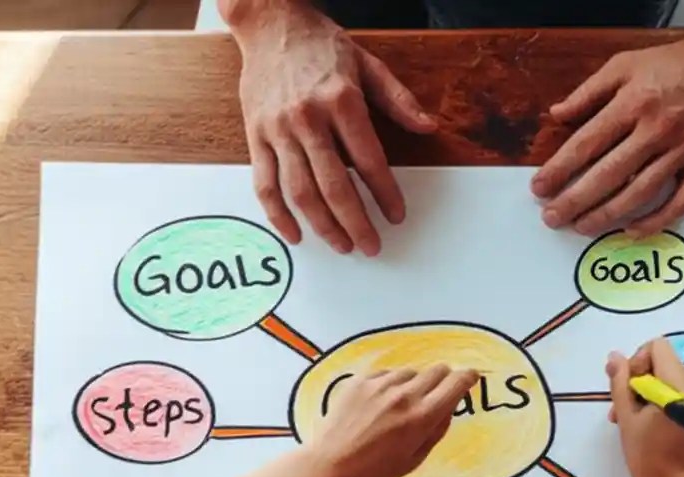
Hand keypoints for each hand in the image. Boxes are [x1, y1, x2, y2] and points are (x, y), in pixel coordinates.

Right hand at [227, 1, 436, 255]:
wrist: (270, 23)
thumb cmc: (320, 45)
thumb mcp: (367, 63)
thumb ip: (398, 98)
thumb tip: (427, 127)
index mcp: (342, 100)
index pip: (369, 160)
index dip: (385, 193)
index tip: (395, 216)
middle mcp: (308, 118)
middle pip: (334, 185)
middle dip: (355, 222)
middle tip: (371, 246)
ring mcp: (278, 130)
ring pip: (300, 191)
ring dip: (322, 225)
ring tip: (342, 245)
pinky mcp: (256, 137)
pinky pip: (265, 184)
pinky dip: (278, 215)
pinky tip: (295, 234)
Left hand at [302, 365, 477, 476]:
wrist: (329, 467)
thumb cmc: (375, 472)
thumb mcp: (415, 458)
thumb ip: (437, 429)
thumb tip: (449, 405)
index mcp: (422, 417)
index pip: (456, 383)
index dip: (467, 378)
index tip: (470, 378)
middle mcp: (404, 394)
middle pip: (437, 370)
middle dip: (442, 380)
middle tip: (434, 396)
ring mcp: (380, 384)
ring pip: (410, 372)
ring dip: (412, 384)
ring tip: (398, 407)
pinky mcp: (360, 380)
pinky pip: (386, 374)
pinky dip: (389, 385)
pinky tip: (378, 404)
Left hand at [532, 35, 683, 236]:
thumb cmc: (675, 63)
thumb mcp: (625, 64)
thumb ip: (588, 92)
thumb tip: (556, 115)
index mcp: (634, 103)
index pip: (587, 143)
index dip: (559, 169)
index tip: (539, 188)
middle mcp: (658, 129)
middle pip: (609, 174)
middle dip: (575, 200)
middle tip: (552, 218)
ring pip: (640, 193)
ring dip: (607, 216)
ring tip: (581, 227)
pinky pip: (681, 201)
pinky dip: (656, 221)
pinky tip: (631, 230)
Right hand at [606, 338, 683, 476]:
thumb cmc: (646, 455)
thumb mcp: (626, 416)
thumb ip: (620, 381)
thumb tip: (614, 357)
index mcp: (679, 386)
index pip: (658, 347)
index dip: (638, 361)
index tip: (628, 386)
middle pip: (663, 360)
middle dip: (640, 377)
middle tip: (622, 405)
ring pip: (667, 375)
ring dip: (646, 389)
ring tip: (628, 416)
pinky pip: (676, 389)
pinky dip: (658, 398)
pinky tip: (642, 420)